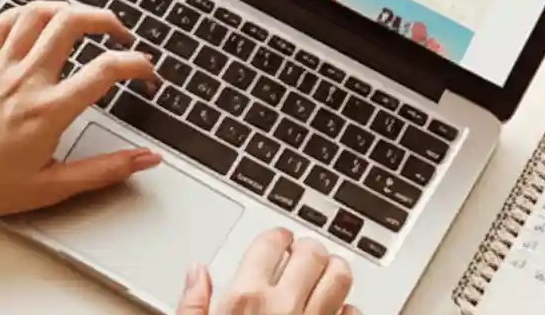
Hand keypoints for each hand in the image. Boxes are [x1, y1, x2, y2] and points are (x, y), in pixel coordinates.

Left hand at [0, 2, 161, 218]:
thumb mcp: (49, 188)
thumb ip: (103, 170)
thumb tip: (144, 159)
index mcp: (48, 111)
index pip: (106, 71)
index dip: (138, 65)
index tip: (147, 72)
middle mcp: (25, 79)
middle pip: (74, 23)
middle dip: (107, 20)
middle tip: (120, 34)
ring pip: (39, 12)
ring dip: (69, 8)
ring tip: (84, 20)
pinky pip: (4, 20)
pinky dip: (27, 13)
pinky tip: (36, 22)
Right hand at [176, 228, 356, 314]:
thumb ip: (193, 305)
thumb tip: (196, 273)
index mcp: (245, 300)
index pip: (269, 244)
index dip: (277, 237)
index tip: (279, 240)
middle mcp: (283, 308)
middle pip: (311, 254)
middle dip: (308, 248)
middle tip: (303, 252)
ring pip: (340, 278)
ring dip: (335, 270)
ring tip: (326, 271)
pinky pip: (352, 313)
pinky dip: (347, 308)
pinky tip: (335, 309)